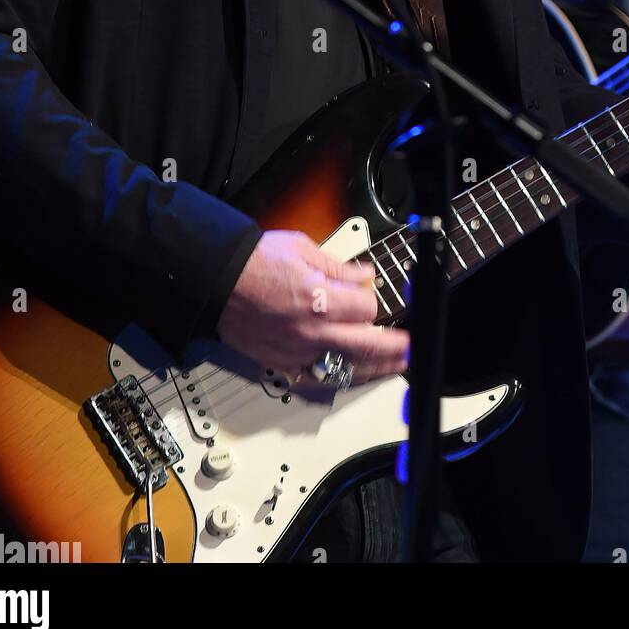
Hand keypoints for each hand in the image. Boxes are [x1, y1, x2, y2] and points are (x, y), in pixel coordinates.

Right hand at [216, 230, 408, 385]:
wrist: (218, 281)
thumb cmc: (254, 262)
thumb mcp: (302, 248)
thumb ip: (339, 266)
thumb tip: (365, 275)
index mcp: (318, 297)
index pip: (366, 307)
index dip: (372, 300)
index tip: (370, 295)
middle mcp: (309, 329)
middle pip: (365, 344)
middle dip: (393, 346)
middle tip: (409, 346)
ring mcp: (296, 351)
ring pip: (346, 368)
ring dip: (376, 368)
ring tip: (395, 366)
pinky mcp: (282, 363)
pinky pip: (317, 380)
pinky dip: (339, 380)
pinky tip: (354, 378)